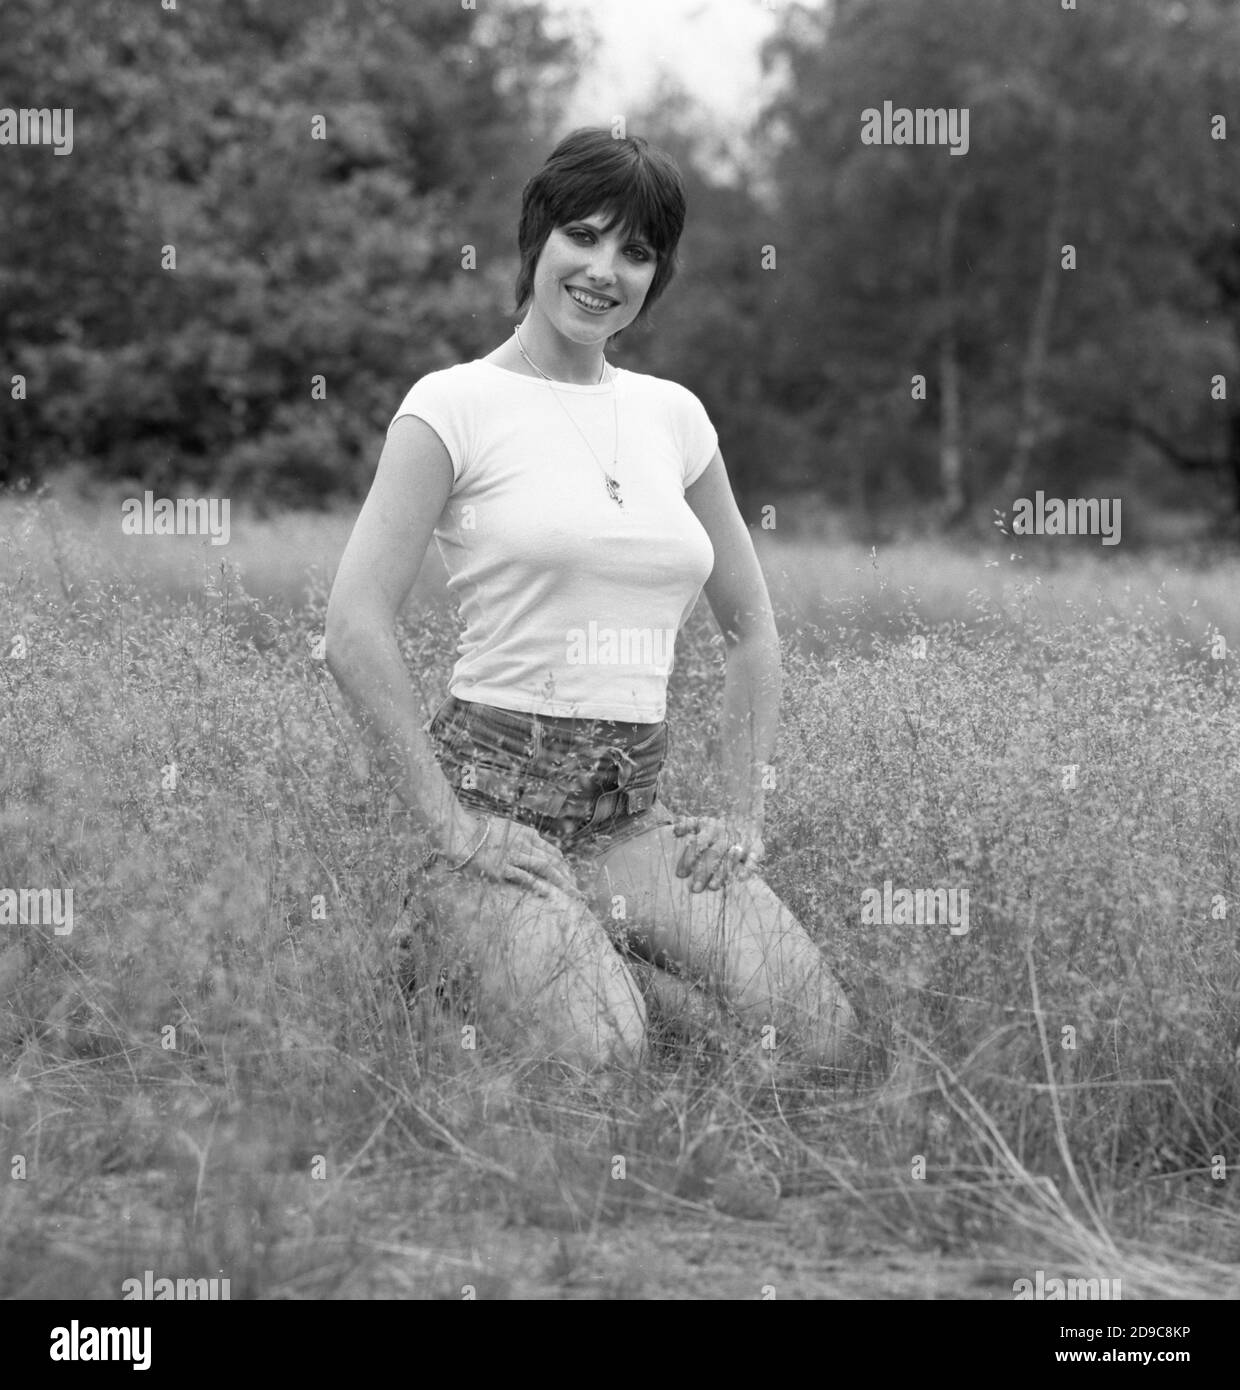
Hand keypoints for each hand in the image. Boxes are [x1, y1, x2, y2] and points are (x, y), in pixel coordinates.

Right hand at [438, 812, 580, 899]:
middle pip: (554, 861)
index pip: (553, 852)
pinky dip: (541, 887)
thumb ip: (520, 835)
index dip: (565, 867)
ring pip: (546, 869)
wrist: (461, 834)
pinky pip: (527, 878)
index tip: (571, 879)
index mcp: (527, 834)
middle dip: (569, 878)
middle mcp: (525, 843)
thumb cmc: (479, 831)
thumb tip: (533, 840)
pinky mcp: (504, 868)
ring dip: (561, 883)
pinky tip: (551, 895)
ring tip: (572, 896)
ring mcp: (515, 855)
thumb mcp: (506, 827)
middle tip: (578, 892)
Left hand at [672, 815, 763, 892]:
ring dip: (723, 872)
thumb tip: (675, 830)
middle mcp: (725, 836)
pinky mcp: (756, 849)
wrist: (748, 818)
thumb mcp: (702, 822)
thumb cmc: (718, 826)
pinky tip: (740, 879)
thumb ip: (688, 825)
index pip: (698, 844)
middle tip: (695, 888)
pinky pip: (753, 859)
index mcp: (711, 830)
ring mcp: (741, 842)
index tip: (681, 874)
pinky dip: (748, 868)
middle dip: (704, 871)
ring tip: (713, 887)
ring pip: (731, 859)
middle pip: (713, 854)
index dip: (689, 858)